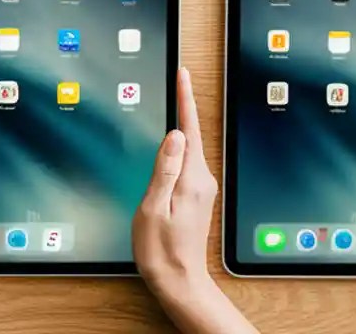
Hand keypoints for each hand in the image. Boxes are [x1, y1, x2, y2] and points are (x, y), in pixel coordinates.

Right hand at [133, 68, 257, 333]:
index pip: (188, 129)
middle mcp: (202, 180)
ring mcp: (202, 188)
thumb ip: (165, 169)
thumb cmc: (160, 249)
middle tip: (179, 78)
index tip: (183, 74)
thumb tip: (174, 135)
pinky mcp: (197, 195)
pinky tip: (171, 143)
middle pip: (191, 134)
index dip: (185, 99)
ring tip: (176, 100)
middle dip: (184, 106)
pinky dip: (178, 147)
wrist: (179, 281)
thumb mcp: (154, 207)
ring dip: (181, 126)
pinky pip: (187, 162)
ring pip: (189, 148)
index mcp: (192, 179)